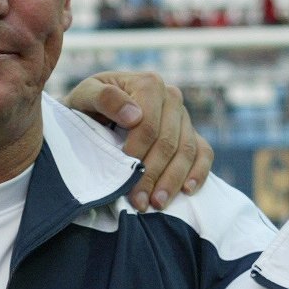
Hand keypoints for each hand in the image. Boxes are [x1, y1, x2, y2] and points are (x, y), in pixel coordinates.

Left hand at [65, 70, 213, 210]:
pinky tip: (186, 191)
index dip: (138, 153)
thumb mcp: (85, 95)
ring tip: (157, 204)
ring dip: (173, 180)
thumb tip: (134, 115)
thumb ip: (104, 98)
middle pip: (169, 141)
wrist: (93, 110)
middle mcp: (171, 97)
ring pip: (187, 151)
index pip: (149, 124)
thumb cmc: (87, 104)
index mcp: (149, 84)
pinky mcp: (190, 133)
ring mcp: (183, 116)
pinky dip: (199, 172)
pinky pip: (203, 152)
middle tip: (139, 202)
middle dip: (153, 174)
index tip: (124, 177)